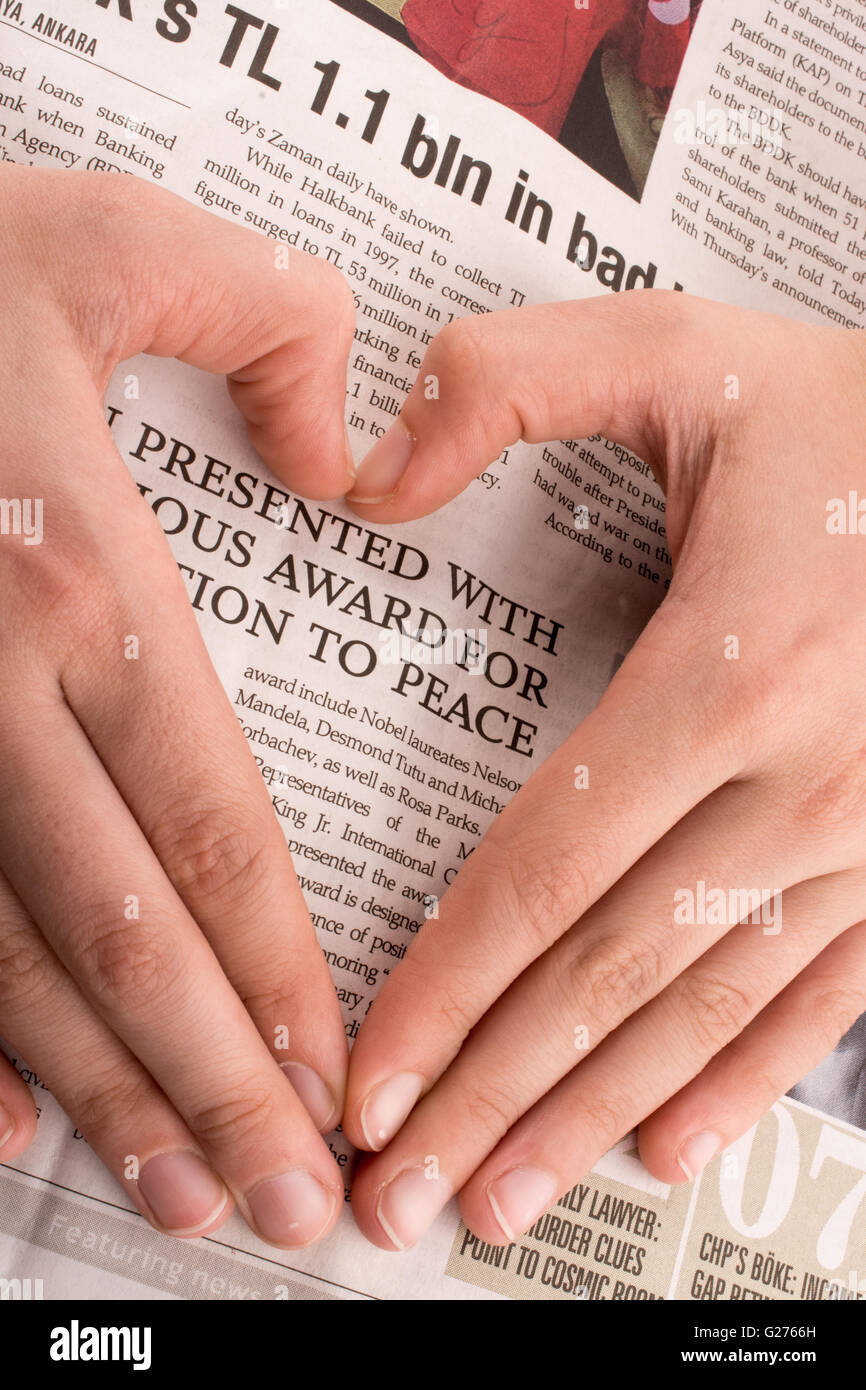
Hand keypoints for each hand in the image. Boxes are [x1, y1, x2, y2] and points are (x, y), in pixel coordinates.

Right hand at [0, 168, 353, 1248]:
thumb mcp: (120, 242)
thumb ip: (270, 325)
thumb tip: (352, 463)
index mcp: (79, 584)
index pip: (212, 825)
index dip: (279, 969)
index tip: (338, 1081)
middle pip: (124, 929)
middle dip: (211, 1082)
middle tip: (290, 1210)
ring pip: (8, 951)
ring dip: (95, 1090)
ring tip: (176, 1198)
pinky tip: (1, 1133)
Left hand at [342, 292, 865, 1249]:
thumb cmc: (858, 421)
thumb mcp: (683, 351)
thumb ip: (506, 384)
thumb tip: (365, 477)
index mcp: (735, 670)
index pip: (550, 865)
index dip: (446, 983)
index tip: (369, 1078)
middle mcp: (811, 782)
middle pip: (613, 971)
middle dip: (493, 1094)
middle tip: (397, 1199)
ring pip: (707, 1009)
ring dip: (594, 1114)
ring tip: (500, 1199)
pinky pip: (821, 994)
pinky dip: (740, 1079)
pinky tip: (667, 1142)